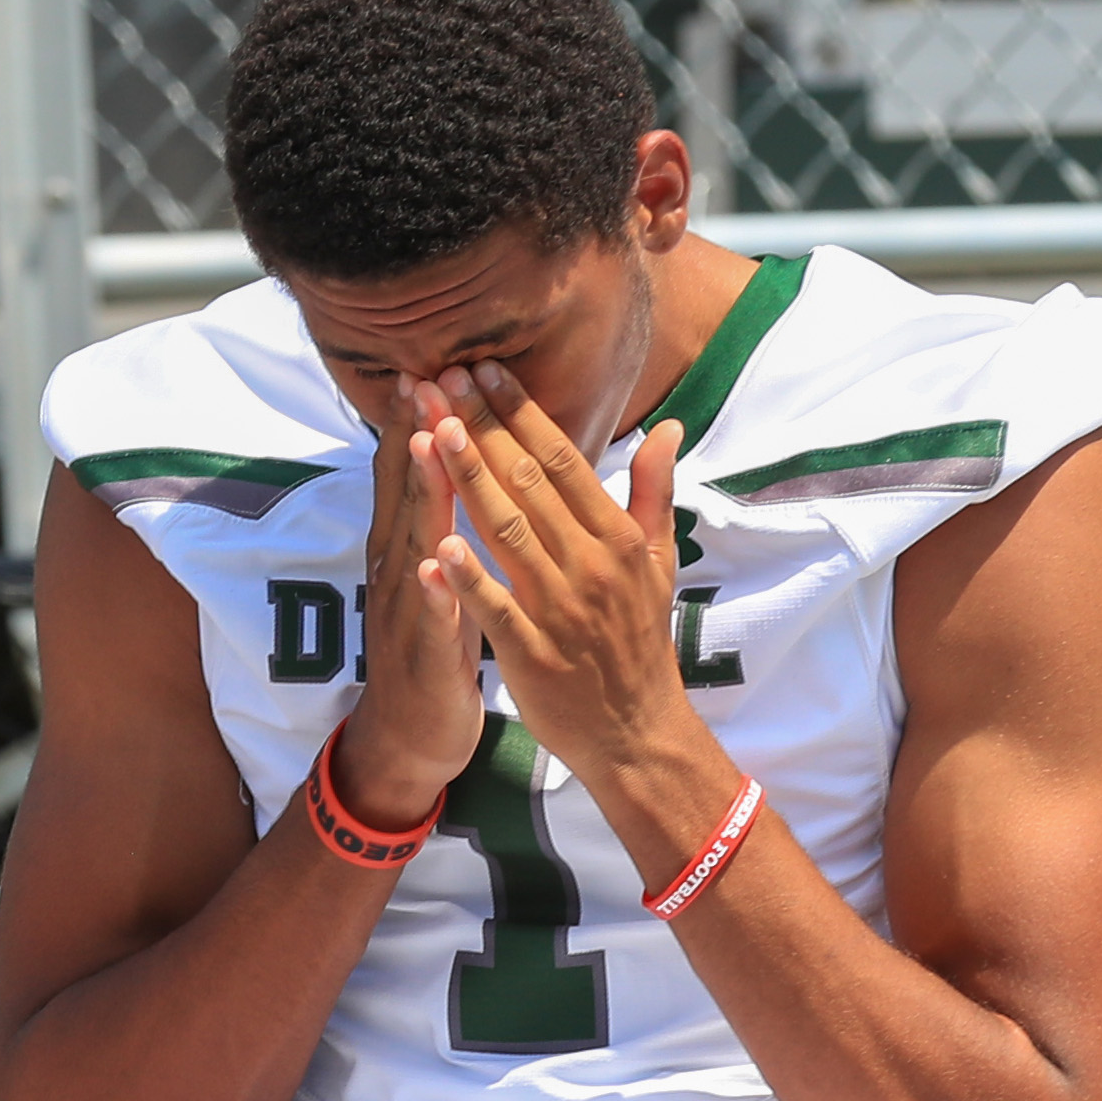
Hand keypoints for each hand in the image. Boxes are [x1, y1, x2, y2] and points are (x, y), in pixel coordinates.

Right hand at [330, 380, 482, 828]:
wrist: (412, 735)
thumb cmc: (437, 648)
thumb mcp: (445, 577)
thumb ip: (452, 522)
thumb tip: (463, 464)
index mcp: (413, 546)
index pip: (417, 472)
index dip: (425, 420)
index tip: (439, 363)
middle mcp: (399, 567)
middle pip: (407, 490)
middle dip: (415, 433)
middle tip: (423, 373)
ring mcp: (405, 610)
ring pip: (410, 542)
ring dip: (416, 493)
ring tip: (423, 442)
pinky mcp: (419, 656)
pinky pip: (425, 618)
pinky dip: (431, 590)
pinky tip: (434, 562)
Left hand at [416, 361, 743, 883]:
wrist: (638, 731)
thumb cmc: (640, 643)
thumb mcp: (660, 564)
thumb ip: (655, 492)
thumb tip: (667, 428)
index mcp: (619, 539)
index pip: (564, 461)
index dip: (520, 413)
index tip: (483, 369)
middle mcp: (591, 566)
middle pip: (530, 484)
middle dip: (483, 428)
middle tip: (442, 377)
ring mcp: (561, 610)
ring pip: (509, 532)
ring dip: (470, 479)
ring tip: (434, 429)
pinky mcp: (534, 653)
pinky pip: (496, 607)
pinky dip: (469, 576)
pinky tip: (439, 540)